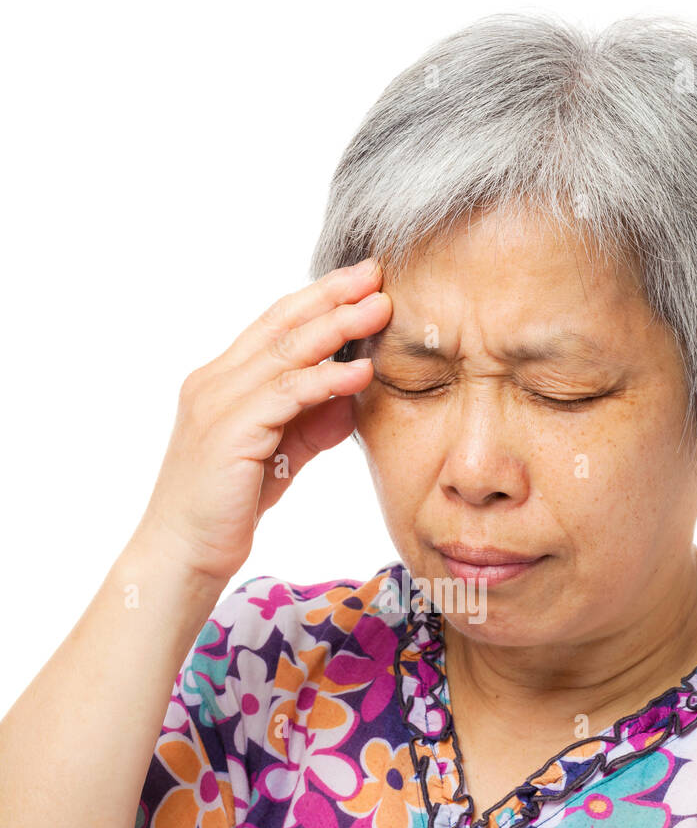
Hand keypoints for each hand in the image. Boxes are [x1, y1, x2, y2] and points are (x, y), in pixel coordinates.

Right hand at [136, 257, 391, 584]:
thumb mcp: (280, 457)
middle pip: (280, 324)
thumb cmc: (227, 509)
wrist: (184, 553)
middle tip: (376, 274)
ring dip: (336, 328)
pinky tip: (359, 372)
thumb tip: (353, 397)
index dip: (318, 298)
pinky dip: (326, 381)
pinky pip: (286, 396)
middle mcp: (214, 382)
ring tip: (380, 310)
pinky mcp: (229, 432)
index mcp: (221, 381)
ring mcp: (217, 404)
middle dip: (332, 296)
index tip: (361, 281)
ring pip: (285, 352)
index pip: (273, 325)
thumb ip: (311, 425)